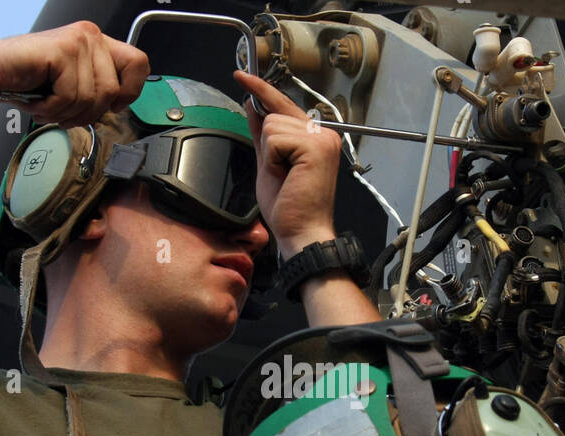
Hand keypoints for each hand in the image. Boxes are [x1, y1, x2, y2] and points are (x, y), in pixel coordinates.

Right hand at [0, 21, 148, 127]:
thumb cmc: (29, 81)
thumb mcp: (76, 85)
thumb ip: (100, 88)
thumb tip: (121, 105)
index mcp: (99, 44)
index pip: (139, 64)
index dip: (129, 92)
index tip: (110, 104)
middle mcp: (91, 37)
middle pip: (113, 92)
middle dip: (88, 113)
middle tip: (64, 110)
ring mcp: (78, 41)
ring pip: (92, 98)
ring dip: (65, 112)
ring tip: (47, 104)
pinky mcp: (62, 51)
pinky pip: (70, 96)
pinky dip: (51, 108)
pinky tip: (38, 100)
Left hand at [234, 69, 342, 257]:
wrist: (301, 233)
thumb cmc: (290, 207)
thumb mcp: (268, 164)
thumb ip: (262, 134)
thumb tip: (252, 105)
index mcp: (315, 137)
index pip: (283, 104)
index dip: (261, 89)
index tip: (241, 75)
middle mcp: (323, 133)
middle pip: (274, 114)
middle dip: (268, 144)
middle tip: (283, 174)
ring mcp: (322, 138)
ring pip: (272, 125)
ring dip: (271, 154)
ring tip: (287, 176)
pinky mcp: (316, 146)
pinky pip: (275, 138)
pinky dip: (273, 159)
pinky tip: (288, 175)